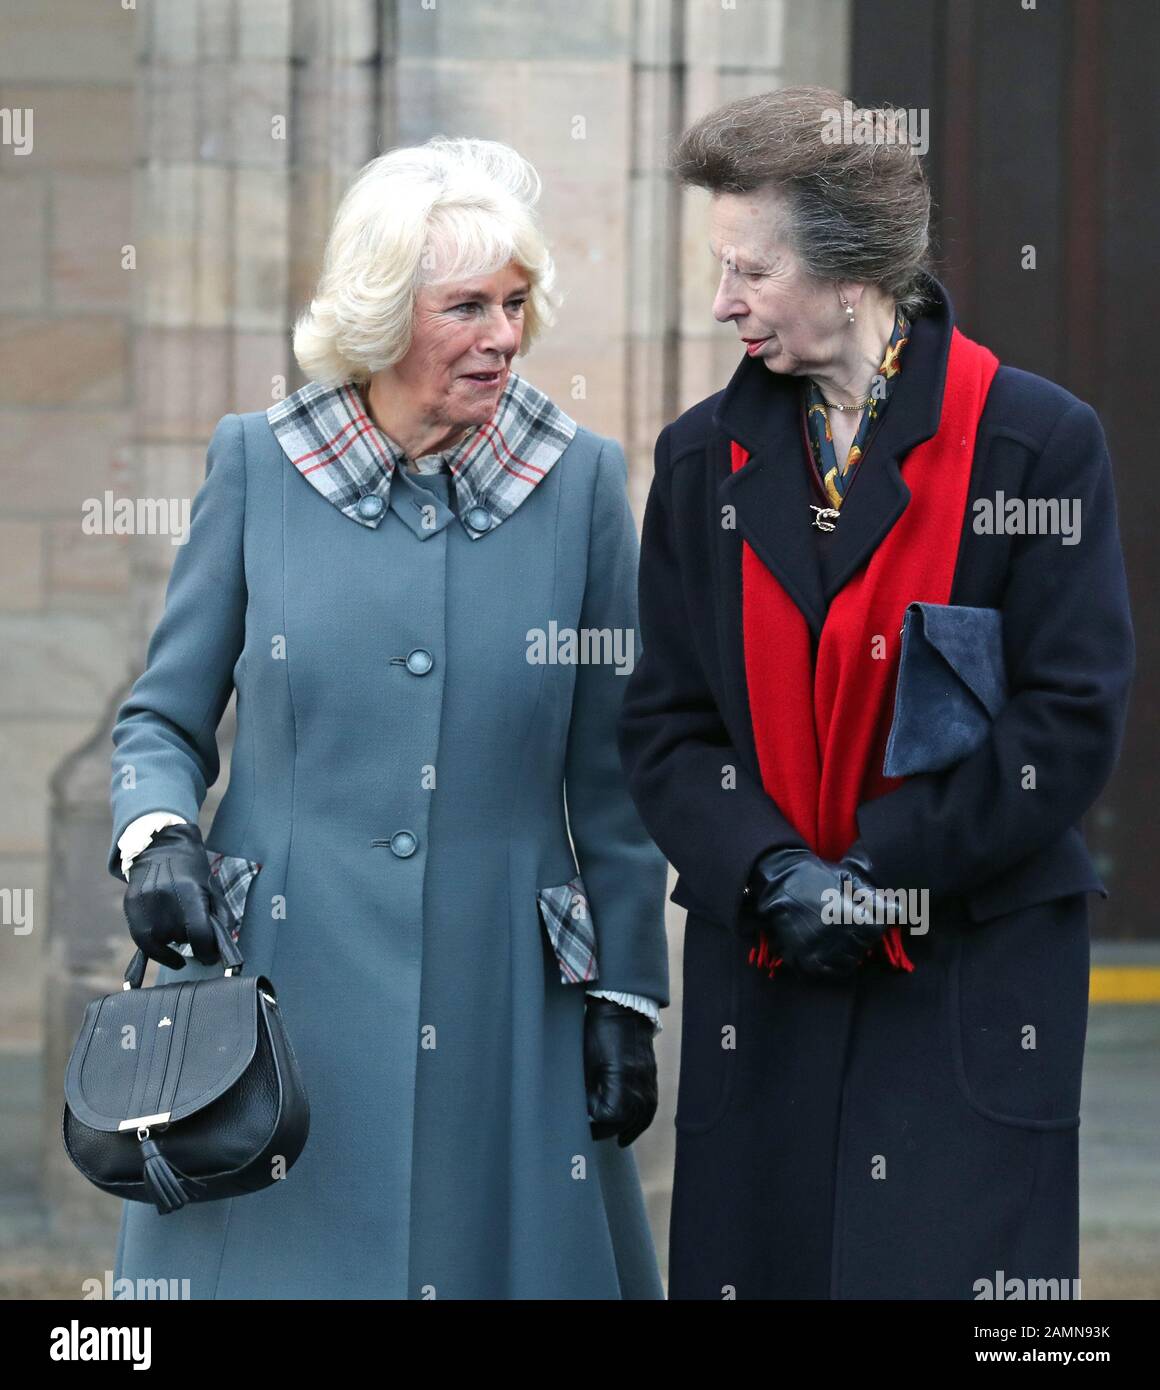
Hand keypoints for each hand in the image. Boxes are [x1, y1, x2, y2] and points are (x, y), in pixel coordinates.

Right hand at [121, 822, 226, 968]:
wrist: (161, 845)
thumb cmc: (192, 870)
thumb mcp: (212, 888)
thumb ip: (221, 917)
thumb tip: (221, 948)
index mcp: (190, 892)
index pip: (199, 934)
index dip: (207, 952)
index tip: (210, 957)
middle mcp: (165, 898)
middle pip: (180, 939)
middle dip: (191, 941)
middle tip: (195, 934)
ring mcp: (145, 902)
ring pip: (161, 942)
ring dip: (172, 942)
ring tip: (179, 929)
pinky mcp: (130, 905)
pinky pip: (141, 940)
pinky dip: (155, 950)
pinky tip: (165, 951)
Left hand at [583, 996, 657, 1146]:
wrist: (621, 1008)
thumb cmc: (598, 1033)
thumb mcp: (587, 1062)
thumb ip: (589, 1090)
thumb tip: (588, 1113)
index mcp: (621, 1078)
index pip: (611, 1117)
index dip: (595, 1121)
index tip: (584, 1117)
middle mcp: (639, 1082)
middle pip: (628, 1120)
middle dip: (609, 1129)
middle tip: (593, 1132)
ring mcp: (649, 1079)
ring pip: (644, 1116)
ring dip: (630, 1129)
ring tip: (618, 1138)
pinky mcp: (652, 1075)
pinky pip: (651, 1105)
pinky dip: (642, 1118)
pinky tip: (632, 1123)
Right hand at [746, 845, 886, 978]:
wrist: (779, 881)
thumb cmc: (817, 875)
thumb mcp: (848, 878)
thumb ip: (873, 897)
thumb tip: (899, 911)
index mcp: (848, 915)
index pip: (876, 930)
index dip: (874, 922)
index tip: (866, 915)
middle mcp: (834, 937)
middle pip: (862, 947)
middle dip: (861, 936)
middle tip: (849, 924)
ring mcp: (818, 950)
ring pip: (847, 963)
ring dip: (848, 952)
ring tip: (839, 936)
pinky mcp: (803, 959)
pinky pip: (825, 972)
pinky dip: (830, 964)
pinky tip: (827, 949)